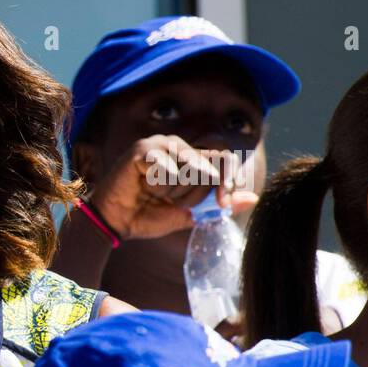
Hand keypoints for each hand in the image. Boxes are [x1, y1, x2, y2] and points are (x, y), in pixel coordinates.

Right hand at [86, 136, 258, 240]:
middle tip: (173, 202)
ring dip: (176, 190)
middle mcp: (177, 145)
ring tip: (155, 194)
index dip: (229, 181)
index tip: (221, 203)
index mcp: (190, 156)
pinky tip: (143, 187)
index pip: (224, 158)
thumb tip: (252, 197)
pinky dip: (159, 185)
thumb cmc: (147, 216)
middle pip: (211, 165)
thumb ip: (218, 204)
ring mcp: (159, 144)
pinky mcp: (143, 150)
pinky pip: (168, 168)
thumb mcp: (190, 213)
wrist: (114, 223)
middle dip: (197, 193)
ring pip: (191, 167)